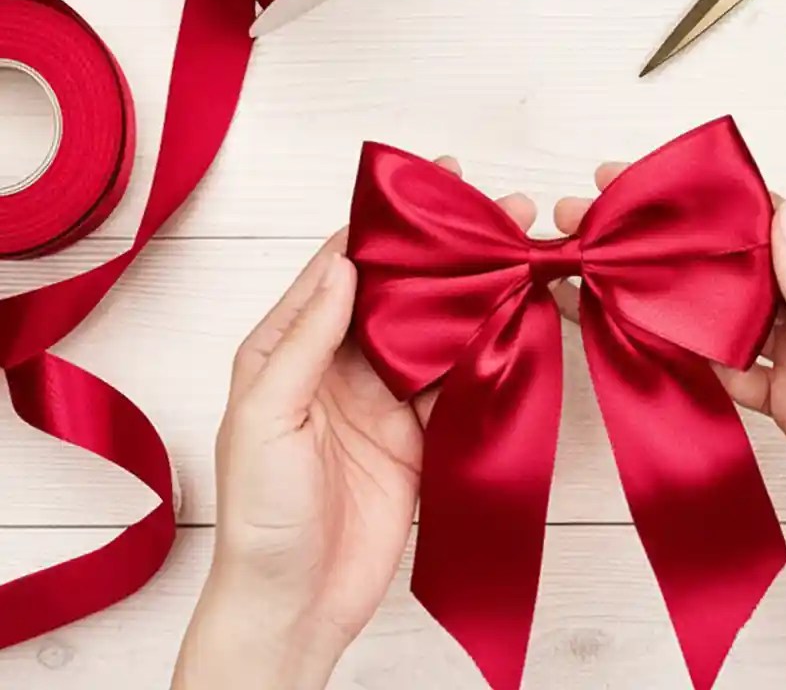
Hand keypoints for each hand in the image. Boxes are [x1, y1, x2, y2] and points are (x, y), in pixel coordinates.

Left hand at [174, 158, 538, 689]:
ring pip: (435, 333)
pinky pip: (457, 385)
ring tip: (519, 256)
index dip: (384, 228)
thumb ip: (305, 341)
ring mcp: (383, 402)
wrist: (295, 604)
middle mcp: (337, 367)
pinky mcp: (418, 439)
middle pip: (398, 294)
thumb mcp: (265, 418)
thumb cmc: (259, 518)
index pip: (339, 271)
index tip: (429, 188)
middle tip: (496, 213)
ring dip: (474, 297)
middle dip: (446, 253)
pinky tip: (516, 326)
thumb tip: (342, 267)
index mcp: (287, 350)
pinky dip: (486, 356)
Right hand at [553, 164, 785, 589]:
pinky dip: (688, 355)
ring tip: (606, 278)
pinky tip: (642, 340)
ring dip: (671, 299)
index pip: (772, 224)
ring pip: (727, 313)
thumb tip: (785, 212)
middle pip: (740, 265)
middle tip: (600, 227)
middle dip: (672, 247)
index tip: (641, 190)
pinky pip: (729, 365)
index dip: (705, 204)